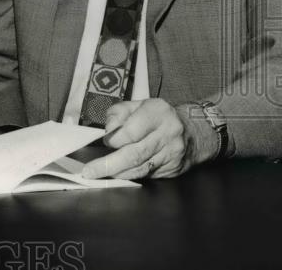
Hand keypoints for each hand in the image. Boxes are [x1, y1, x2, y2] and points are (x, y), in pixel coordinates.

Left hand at [81, 99, 210, 179]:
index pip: (131, 131)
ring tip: (99, 175)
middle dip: (109, 165)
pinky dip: (130, 177)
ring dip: (118, 174)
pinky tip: (118, 176)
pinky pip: (148, 175)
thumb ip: (118, 113)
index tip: (104, 142)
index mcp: (158, 112)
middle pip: (135, 154)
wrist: (191, 131)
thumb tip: (108, 131)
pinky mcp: (173, 169)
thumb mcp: (137, 105)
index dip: (114, 139)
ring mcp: (172, 154)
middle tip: (90, 171)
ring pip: (141, 168)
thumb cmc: (157, 116)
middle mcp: (168, 133)